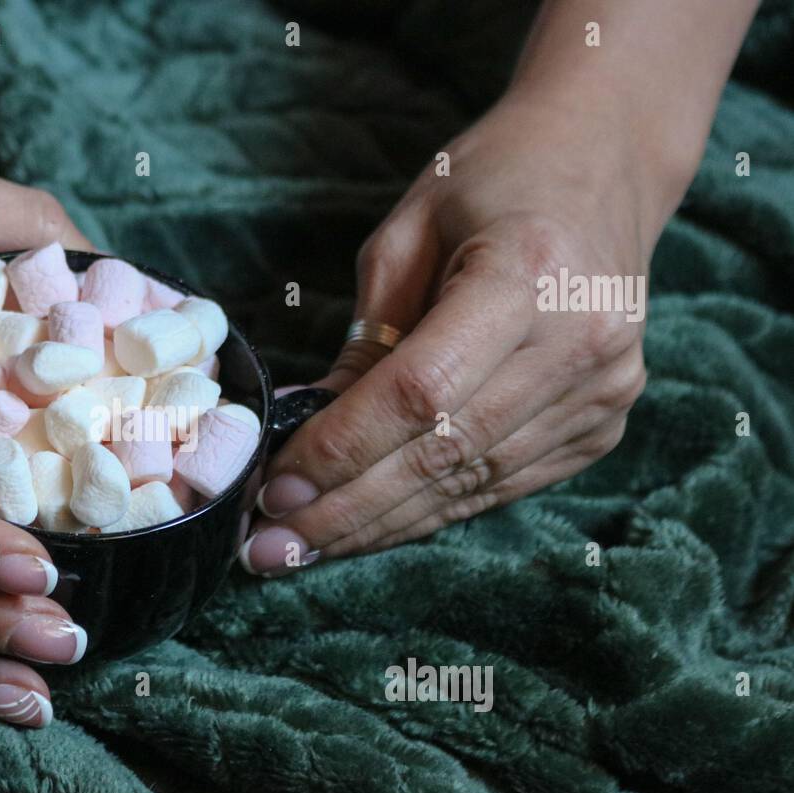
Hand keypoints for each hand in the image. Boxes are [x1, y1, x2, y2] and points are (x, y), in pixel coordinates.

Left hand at [242, 94, 662, 575]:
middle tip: (267, 548)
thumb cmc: (489, 183)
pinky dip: (425, 512)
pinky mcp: (600, 427)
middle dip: (344, 509)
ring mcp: (602, 393)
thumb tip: (308, 429)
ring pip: (468, 485)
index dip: (341, 449)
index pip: (421, 392)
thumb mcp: (408, 233)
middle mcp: (582, 343)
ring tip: (299, 549)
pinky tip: (364, 530)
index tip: (272, 488)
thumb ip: (366, 337)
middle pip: (444, 453)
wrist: (605, 163)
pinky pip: (497, 487)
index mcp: (530, 274)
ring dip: (377, 525)